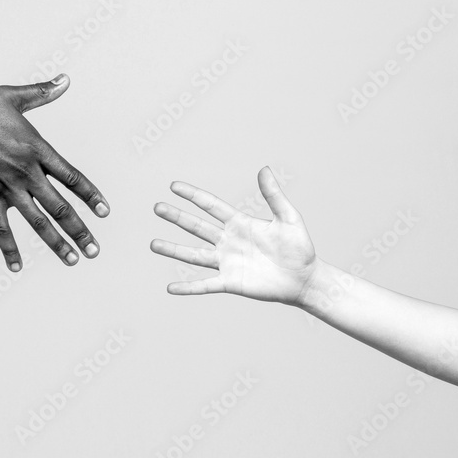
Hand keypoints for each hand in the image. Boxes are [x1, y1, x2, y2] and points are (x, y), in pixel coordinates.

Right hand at [0, 74, 109, 269]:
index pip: (72, 177)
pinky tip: (16, 267)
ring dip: (57, 243)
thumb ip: (41, 92)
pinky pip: (0, 229)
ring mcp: (7, 188)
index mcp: (36, 149)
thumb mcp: (10, 96)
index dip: (90, 196)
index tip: (105, 213)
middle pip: (60, 207)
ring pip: (38, 221)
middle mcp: (26, 172)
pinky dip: (9, 249)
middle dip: (80, 230)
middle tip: (94, 250)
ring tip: (72, 260)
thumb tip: (64, 80)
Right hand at [150, 167, 316, 304]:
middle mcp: (229, 241)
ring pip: (194, 255)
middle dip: (177, 217)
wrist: (304, 279)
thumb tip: (264, 169)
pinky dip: (188, 287)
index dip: (193, 196)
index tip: (174, 186)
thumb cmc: (299, 248)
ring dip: (174, 250)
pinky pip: (205, 285)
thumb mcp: (288, 218)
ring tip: (153, 244)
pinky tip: (170, 288)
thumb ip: (274, 196)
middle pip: (197, 227)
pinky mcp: (230, 283)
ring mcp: (227, 262)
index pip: (211, 206)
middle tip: (157, 207)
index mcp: (240, 223)